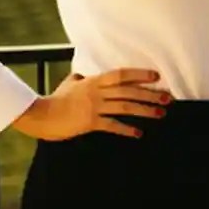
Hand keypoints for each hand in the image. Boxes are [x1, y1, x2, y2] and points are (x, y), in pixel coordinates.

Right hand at [10, 67, 170, 140]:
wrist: (40, 115)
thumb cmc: (55, 99)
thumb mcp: (69, 83)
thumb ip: (80, 78)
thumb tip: (83, 74)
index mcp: (94, 81)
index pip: (122, 74)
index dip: (140, 74)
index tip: (157, 76)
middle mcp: (96, 92)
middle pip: (129, 91)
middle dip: (150, 94)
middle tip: (168, 98)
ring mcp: (94, 107)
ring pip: (124, 107)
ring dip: (144, 110)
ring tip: (160, 114)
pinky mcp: (89, 122)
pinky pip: (112, 126)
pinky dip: (126, 129)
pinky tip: (138, 134)